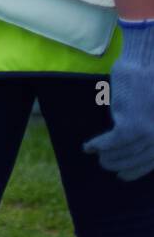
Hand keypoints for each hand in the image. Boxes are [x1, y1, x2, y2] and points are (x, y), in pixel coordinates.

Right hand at [84, 20, 153, 180]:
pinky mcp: (131, 125)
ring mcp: (149, 131)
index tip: (125, 176)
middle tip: (108, 167)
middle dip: (123, 167)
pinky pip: (112, 142)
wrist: (147, 61)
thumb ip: (150, 121)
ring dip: (109, 158)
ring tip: (98, 159)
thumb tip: (135, 138)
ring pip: (125, 153)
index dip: (139, 170)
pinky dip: (99, 145)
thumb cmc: (151, 78)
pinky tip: (88, 147)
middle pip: (142, 160)